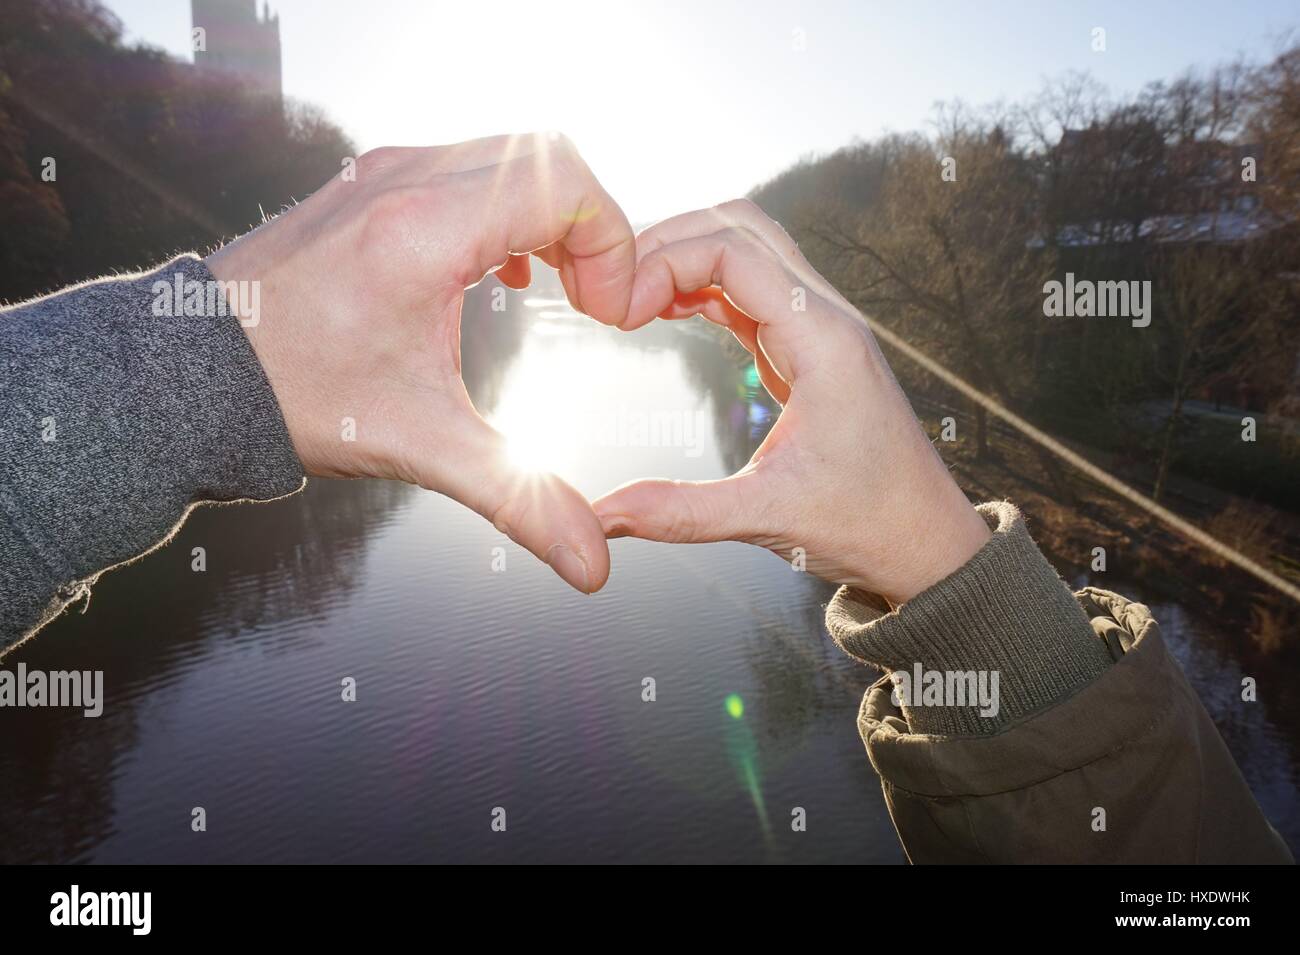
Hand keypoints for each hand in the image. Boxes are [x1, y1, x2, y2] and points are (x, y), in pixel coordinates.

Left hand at [206, 133, 634, 592]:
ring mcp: (384, 172)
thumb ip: (520, 500)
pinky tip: (503, 271)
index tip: (604, 314)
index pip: (564, 185)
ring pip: (512, 154)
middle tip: (591, 301)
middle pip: (550, 157)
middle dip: (593, 229)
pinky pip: (470, 166)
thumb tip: (594, 566)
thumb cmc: (296, 399)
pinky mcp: (370, 183)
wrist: (193, 373)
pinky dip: (510, 207)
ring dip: (553, 216)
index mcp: (424, 231)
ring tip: (559, 287)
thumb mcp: (422, 447)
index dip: (612, 246)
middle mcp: (405, 182)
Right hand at [592, 200, 990, 605]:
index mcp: (824, 342)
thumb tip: (603, 516)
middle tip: (614, 288)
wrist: (926, 544)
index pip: (732, 250)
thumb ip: (680, 513)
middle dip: (668, 242)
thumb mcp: (768, 517)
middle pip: (740, 227)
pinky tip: (669, 312)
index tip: (620, 310)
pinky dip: (704, 287)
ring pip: (747, 249)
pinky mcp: (809, 349)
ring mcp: (820, 329)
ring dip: (687, 258)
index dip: (664, 262)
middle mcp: (826, 319)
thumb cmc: (871, 524)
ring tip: (633, 297)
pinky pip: (752, 290)